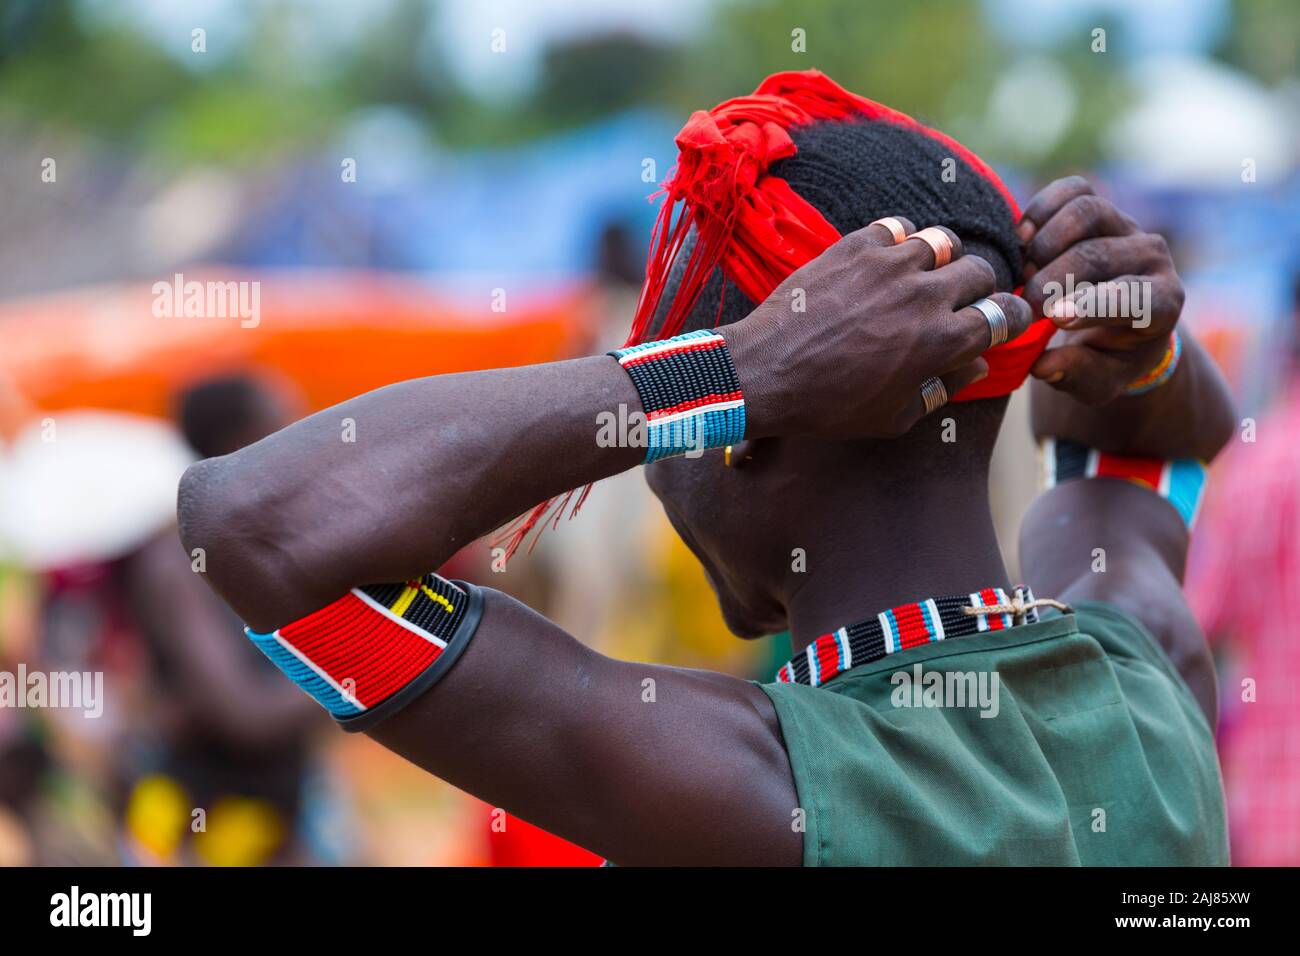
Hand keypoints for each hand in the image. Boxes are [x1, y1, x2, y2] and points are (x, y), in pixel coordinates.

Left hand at [723, 217, 1031, 439]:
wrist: (764, 372)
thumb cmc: (828, 405)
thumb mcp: (892, 416)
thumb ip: (944, 388)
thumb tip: (978, 366)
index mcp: (942, 342)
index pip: (1006, 315)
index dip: (1010, 318)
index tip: (1000, 321)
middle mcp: (925, 296)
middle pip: (980, 271)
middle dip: (978, 287)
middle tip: (960, 299)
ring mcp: (890, 265)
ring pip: (943, 241)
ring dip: (940, 259)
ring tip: (924, 275)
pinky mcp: (856, 246)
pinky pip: (898, 227)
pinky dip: (900, 240)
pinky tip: (888, 259)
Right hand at [1018, 176, 1184, 404]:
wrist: (1115, 322)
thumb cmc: (1108, 356)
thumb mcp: (1099, 380)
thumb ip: (1077, 375)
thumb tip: (1044, 366)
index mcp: (1162, 303)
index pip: (1135, 296)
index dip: (1093, 305)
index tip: (1053, 319)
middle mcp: (1152, 256)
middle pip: (1098, 254)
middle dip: (1052, 280)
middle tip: (1020, 305)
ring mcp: (1126, 226)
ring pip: (1088, 211)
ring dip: (1045, 242)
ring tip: (1023, 272)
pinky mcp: (1100, 207)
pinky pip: (1073, 190)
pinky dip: (1042, 208)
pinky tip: (1021, 239)